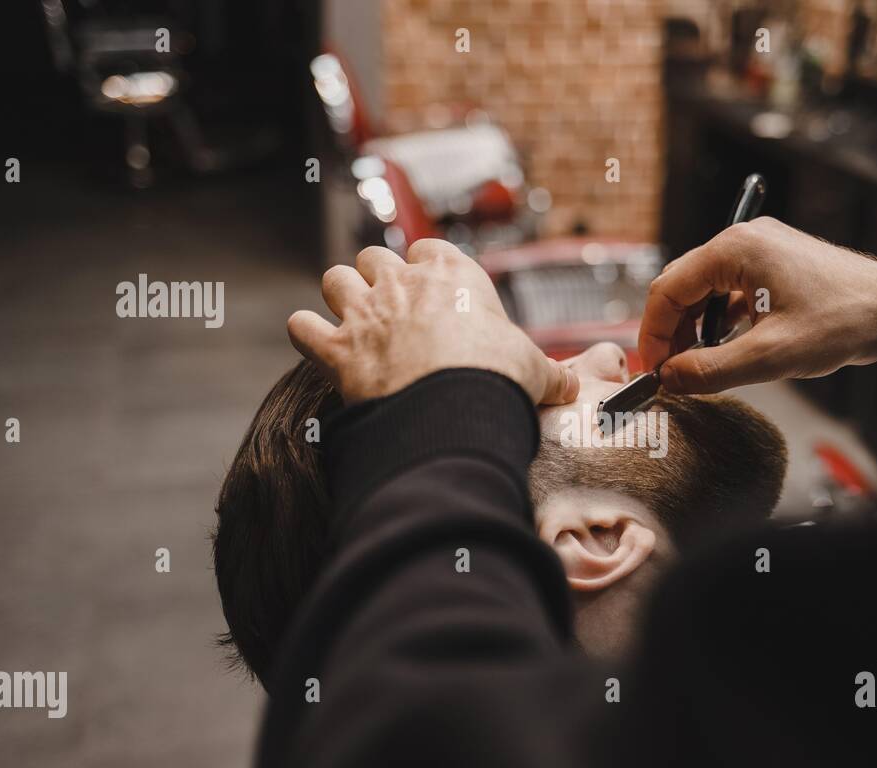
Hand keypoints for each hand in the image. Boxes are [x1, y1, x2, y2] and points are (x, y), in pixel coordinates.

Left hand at [287, 241, 579, 405]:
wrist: (453, 408)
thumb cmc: (498, 379)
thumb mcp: (536, 371)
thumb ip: (552, 375)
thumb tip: (575, 390)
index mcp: (452, 275)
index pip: (430, 250)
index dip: (429, 268)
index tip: (435, 288)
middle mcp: (402, 283)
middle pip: (376, 257)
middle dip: (378, 276)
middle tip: (390, 306)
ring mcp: (364, 313)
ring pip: (334, 280)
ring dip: (340, 296)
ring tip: (353, 318)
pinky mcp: (336, 349)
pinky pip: (302, 328)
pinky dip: (305, 334)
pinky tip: (315, 344)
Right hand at [638, 217, 876, 393]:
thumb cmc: (845, 320)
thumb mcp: (770, 356)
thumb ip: (711, 370)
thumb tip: (669, 380)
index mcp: (735, 249)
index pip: (667, 289)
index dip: (652, 334)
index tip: (651, 370)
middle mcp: (743, 242)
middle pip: (681, 287)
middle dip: (670, 333)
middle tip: (670, 375)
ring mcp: (759, 251)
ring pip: (704, 292)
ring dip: (694, 330)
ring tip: (696, 368)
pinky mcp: (773, 267)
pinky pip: (728, 294)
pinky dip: (719, 323)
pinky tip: (725, 352)